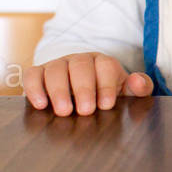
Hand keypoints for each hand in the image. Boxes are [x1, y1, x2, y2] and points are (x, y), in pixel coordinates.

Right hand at [22, 52, 153, 115]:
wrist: (80, 95)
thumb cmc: (105, 94)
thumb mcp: (125, 92)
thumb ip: (138, 88)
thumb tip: (138, 82)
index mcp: (102, 62)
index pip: (105, 65)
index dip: (106, 84)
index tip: (106, 105)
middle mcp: (79, 60)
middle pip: (80, 65)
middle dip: (83, 88)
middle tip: (85, 111)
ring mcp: (58, 65)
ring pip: (55, 69)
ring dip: (58, 90)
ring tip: (63, 111)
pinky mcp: (38, 74)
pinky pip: (32, 75)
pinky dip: (34, 88)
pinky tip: (40, 104)